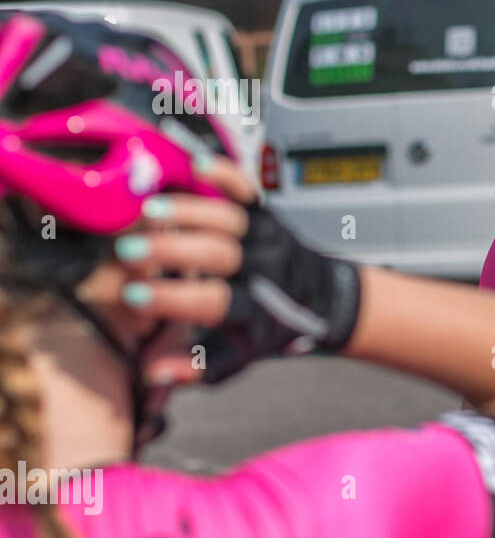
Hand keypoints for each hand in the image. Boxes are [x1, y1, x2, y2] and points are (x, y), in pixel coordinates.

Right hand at [85, 157, 254, 385]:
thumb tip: (153, 373)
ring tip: (149, 212)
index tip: (133, 296)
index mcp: (253, 310)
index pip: (213, 303)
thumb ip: (196, 366)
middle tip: (129, 252)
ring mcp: (266, 237)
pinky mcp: (267, 213)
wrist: (323, 298)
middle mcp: (263, 270)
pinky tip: (196, 165)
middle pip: (221, 255)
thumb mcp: (238, 356)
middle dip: (174, 251)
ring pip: (231, 219)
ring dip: (190, 212)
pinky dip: (226, 174)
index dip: (173, 300)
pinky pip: (249, 190)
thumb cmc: (270, 328)